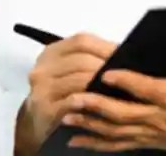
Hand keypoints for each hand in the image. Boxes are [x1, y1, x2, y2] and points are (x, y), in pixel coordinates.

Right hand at [14, 32, 116, 154]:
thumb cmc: (61, 95)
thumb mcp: (70, 72)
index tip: (126, 55)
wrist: (38, 125)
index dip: (106, 47)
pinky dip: (91, 101)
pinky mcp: (44, 110)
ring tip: (120, 89)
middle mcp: (42, 68)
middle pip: (82, 60)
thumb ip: (91, 59)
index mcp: (51, 52)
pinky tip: (103, 104)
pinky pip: (73, 101)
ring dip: (102, 85)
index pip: (81, 41)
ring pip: (80, 80)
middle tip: (127, 75)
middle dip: (107, 67)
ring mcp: (41, 89)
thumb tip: (125, 52)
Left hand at [61, 45, 165, 155]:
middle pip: (123, 113)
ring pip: (115, 130)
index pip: (147, 89)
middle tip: (76, 97)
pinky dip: (96, 142)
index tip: (107, 72)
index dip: (127, 82)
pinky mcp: (146, 141)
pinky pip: (117, 144)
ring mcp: (150, 132)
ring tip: (68, 114)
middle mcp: (158, 117)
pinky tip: (76, 138)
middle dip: (97, 105)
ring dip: (91, 123)